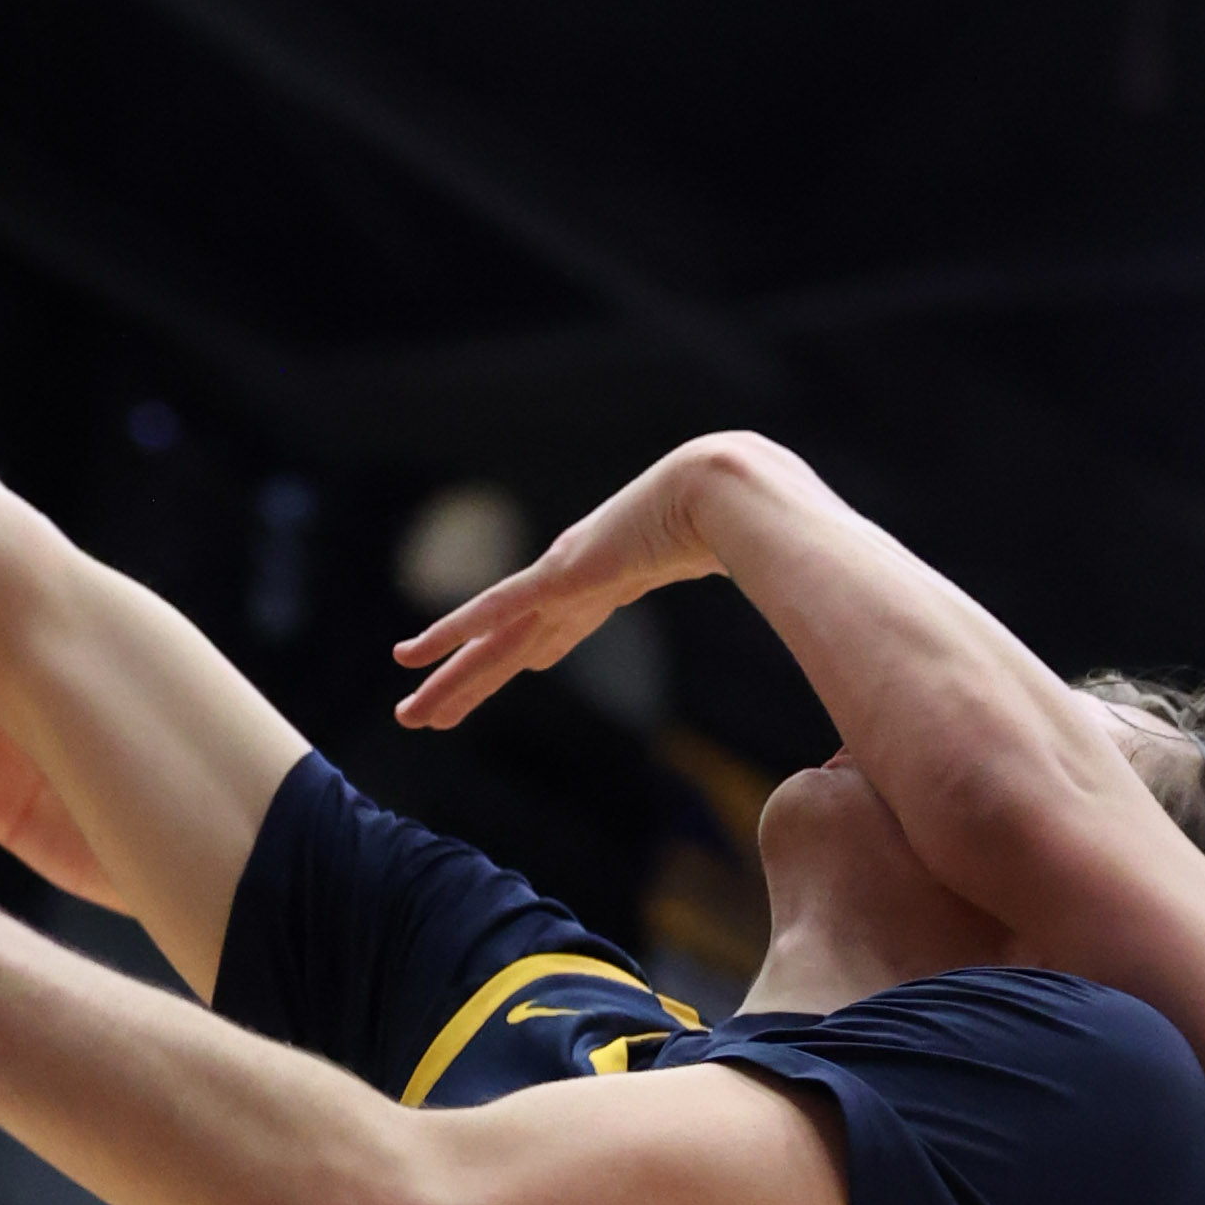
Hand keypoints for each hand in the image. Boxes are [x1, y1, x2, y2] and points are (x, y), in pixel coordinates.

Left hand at [392, 446, 729, 732]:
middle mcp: (576, 581)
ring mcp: (563, 578)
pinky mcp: (558, 576)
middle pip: (510, 646)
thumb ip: (748, 575)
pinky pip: (491, 613)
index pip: (558, 628)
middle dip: (467, 682)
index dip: (528, 652)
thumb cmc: (746, 521)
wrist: (731, 489)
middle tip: (423, 714)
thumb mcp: (739, 565)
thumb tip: (795, 580)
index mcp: (613, 579)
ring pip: (490, 644)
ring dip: (448, 680)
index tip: (515, 670)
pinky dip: (450, 633)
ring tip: (409, 714)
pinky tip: (411, 654)